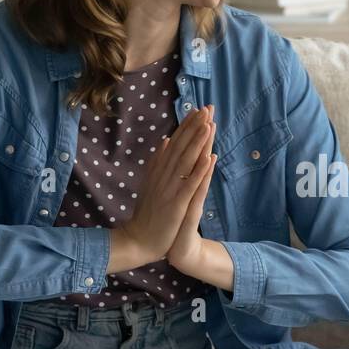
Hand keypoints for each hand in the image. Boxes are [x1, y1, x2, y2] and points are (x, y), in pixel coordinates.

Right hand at [117, 105, 214, 264]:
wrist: (138, 240)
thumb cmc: (148, 214)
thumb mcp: (151, 184)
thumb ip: (157, 163)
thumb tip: (165, 142)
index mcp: (158, 171)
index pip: (175, 143)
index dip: (186, 126)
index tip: (198, 110)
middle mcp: (163, 176)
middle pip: (181, 147)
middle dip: (194, 127)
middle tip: (207, 108)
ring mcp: (169, 189)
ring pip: (186, 161)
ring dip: (197, 142)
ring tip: (208, 124)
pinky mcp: (176, 204)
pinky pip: (190, 184)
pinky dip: (199, 170)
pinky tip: (209, 157)